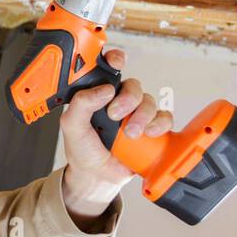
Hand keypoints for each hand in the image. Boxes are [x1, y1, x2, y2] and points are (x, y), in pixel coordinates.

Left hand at [59, 47, 173, 219]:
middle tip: (115, 115)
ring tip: (130, 134)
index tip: (117, 62)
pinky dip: (160, 124)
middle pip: (133, 86)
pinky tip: (149, 134)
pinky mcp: (151, 129)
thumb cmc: (83, 150)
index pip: (110, 69)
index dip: (116, 59)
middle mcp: (119, 101)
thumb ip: (81, 104)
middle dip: (128, 98)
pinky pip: (164, 118)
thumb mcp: (72, 126)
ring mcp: (136, 115)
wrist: (96, 177)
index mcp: (99, 95)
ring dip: (142, 116)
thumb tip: (103, 90)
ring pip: (149, 101)